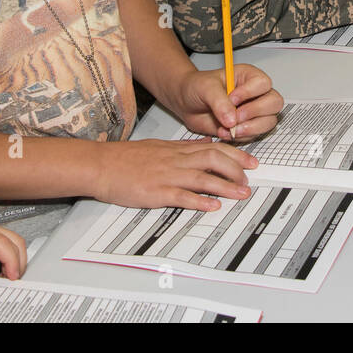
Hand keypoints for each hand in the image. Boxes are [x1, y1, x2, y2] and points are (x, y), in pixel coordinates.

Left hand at [0, 220, 27, 300]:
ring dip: (16, 260)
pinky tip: (4, 269)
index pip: (3, 245)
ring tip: (6, 278)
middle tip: (11, 283)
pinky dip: (11, 256)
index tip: (12, 280)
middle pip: (14, 241)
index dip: (12, 263)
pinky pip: (8, 241)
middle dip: (18, 263)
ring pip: (14, 240)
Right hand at [92, 137, 260, 210]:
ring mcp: (166, 175)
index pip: (213, 147)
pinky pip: (181, 196)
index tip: (251, 162)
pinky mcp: (156, 192)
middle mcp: (175, 160)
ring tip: (242, 193)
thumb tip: (206, 145)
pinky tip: (213, 206)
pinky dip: (199, 201)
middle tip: (250, 178)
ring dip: (226, 186)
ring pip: (203, 177)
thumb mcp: (159, 146)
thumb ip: (183, 147)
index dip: (236, 154)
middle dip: (236, 169)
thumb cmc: (126, 157)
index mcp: (177, 149)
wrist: (101, 164)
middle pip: (214, 159)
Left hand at [167, 62, 282, 141]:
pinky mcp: (248, 127)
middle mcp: (255, 94)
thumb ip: (219, 101)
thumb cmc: (197, 87)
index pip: (263, 83)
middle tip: (235, 118)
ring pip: (269, 121)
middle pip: (274, 103)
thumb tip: (231, 119)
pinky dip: (241, 137)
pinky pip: (255, 135)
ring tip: (229, 128)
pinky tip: (224, 132)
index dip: (250, 93)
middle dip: (255, 113)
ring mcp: (254, 111)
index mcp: (249, 77)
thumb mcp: (206, 88)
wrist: (186, 103)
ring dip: (250, 128)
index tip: (232, 98)